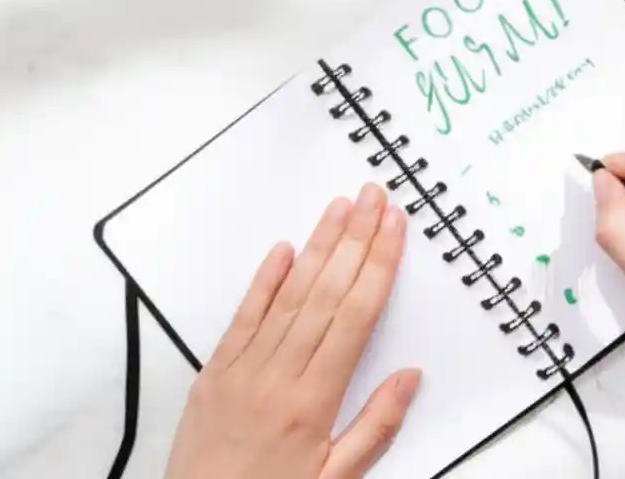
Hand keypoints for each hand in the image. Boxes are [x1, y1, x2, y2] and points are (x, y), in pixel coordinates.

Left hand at [166, 183, 418, 478]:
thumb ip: (376, 426)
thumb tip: (410, 377)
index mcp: (313, 401)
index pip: (355, 316)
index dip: (378, 265)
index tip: (393, 228)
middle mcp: (277, 375)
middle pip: (326, 293)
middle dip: (356, 239)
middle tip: (374, 198)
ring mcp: (242, 369)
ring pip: (289, 295)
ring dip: (319, 246)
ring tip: (340, 208)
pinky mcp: (214, 373)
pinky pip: (243, 317)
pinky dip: (265, 281)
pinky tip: (284, 250)